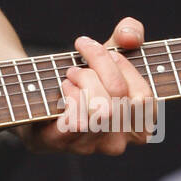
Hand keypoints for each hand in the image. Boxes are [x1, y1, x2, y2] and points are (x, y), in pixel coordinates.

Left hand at [23, 17, 156, 154]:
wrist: (36, 93)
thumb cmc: (84, 76)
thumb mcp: (111, 51)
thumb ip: (131, 34)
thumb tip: (129, 36)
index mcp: (138, 125)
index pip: (144, 97)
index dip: (123, 66)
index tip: (104, 50)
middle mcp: (119, 142)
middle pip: (119, 96)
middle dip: (98, 66)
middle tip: (82, 60)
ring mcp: (91, 146)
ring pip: (101, 109)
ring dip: (83, 79)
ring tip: (71, 74)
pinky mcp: (62, 143)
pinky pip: (77, 121)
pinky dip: (70, 95)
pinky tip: (64, 88)